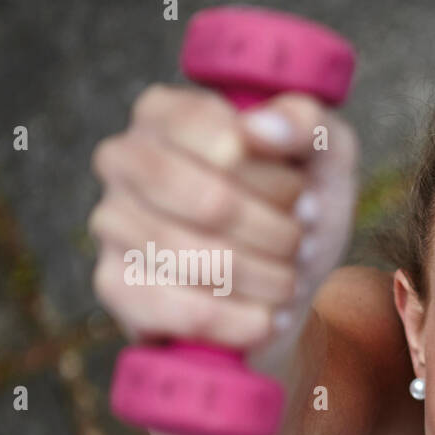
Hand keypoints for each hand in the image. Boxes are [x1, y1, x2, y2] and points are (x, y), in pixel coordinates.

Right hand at [87, 83, 358, 351]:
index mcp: (166, 112)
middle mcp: (124, 158)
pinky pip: (183, 310)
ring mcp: (110, 221)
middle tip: (301, 245)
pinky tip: (266, 319)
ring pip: (200, 260)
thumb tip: (258, 128)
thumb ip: (308, 125)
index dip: (281, 183)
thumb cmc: (298, 211)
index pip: (228, 144)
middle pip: (213, 203)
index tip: (306, 198)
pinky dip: (241, 321)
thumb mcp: (324, 161)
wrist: (282, 290)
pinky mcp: (115, 285)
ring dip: (267, 280)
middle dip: (277, 235)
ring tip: (290, 282)